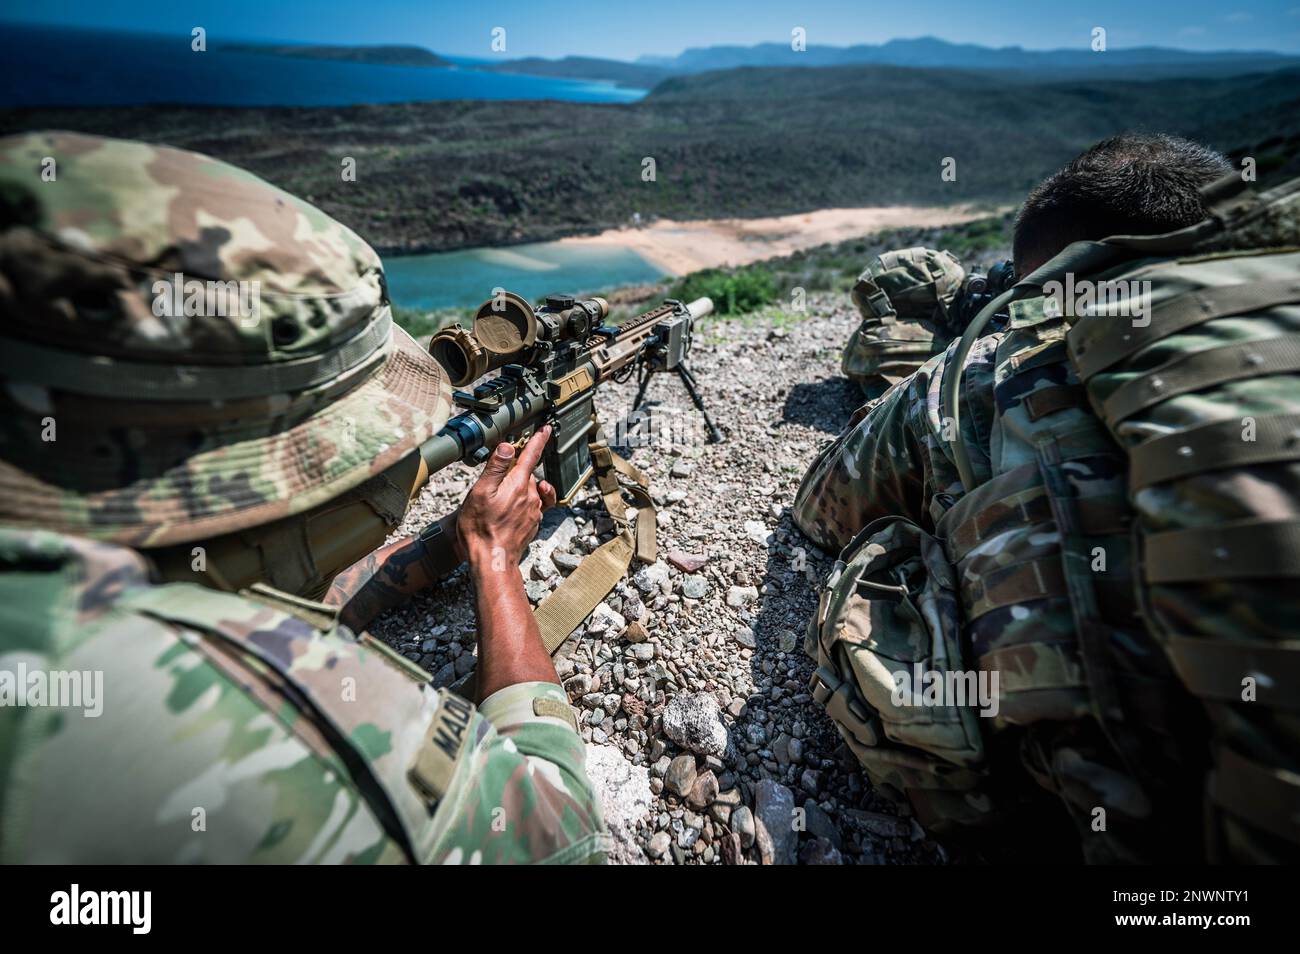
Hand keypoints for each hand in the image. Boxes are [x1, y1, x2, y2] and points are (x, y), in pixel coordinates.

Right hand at [456, 426, 557, 572]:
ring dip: (517, 490)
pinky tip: (510, 511)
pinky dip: (523, 503)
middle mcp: (531, 496)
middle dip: (515, 472)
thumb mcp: (480, 492)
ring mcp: (534, 511)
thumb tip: (508, 446)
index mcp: (518, 484)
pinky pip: (532, 506)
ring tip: (498, 500)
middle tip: (495, 482)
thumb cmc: (480, 528)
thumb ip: (495, 468)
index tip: (546, 429)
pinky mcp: (533, 524)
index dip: (538, 440)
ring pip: (530, 491)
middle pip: (527, 474)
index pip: (531, 455)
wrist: (492, 559)